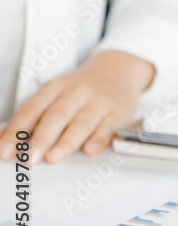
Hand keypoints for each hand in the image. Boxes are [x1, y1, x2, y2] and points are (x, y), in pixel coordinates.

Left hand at [0, 50, 154, 163]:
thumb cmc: (82, 87)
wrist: (118, 69)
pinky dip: (99, 139)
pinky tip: (89, 149)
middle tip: (30, 156)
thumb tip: (3, 136)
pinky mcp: (118, 113)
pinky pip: (108, 127)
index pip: (33, 109)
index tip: (7, 149)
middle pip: (57, 116)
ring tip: (53, 157)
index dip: (18, 130)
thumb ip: (30, 115)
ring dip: (67, 141)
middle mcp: (77, 93)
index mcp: (56, 87)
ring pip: (82, 123)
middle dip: (41, 138)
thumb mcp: (54, 93)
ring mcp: (99, 103)